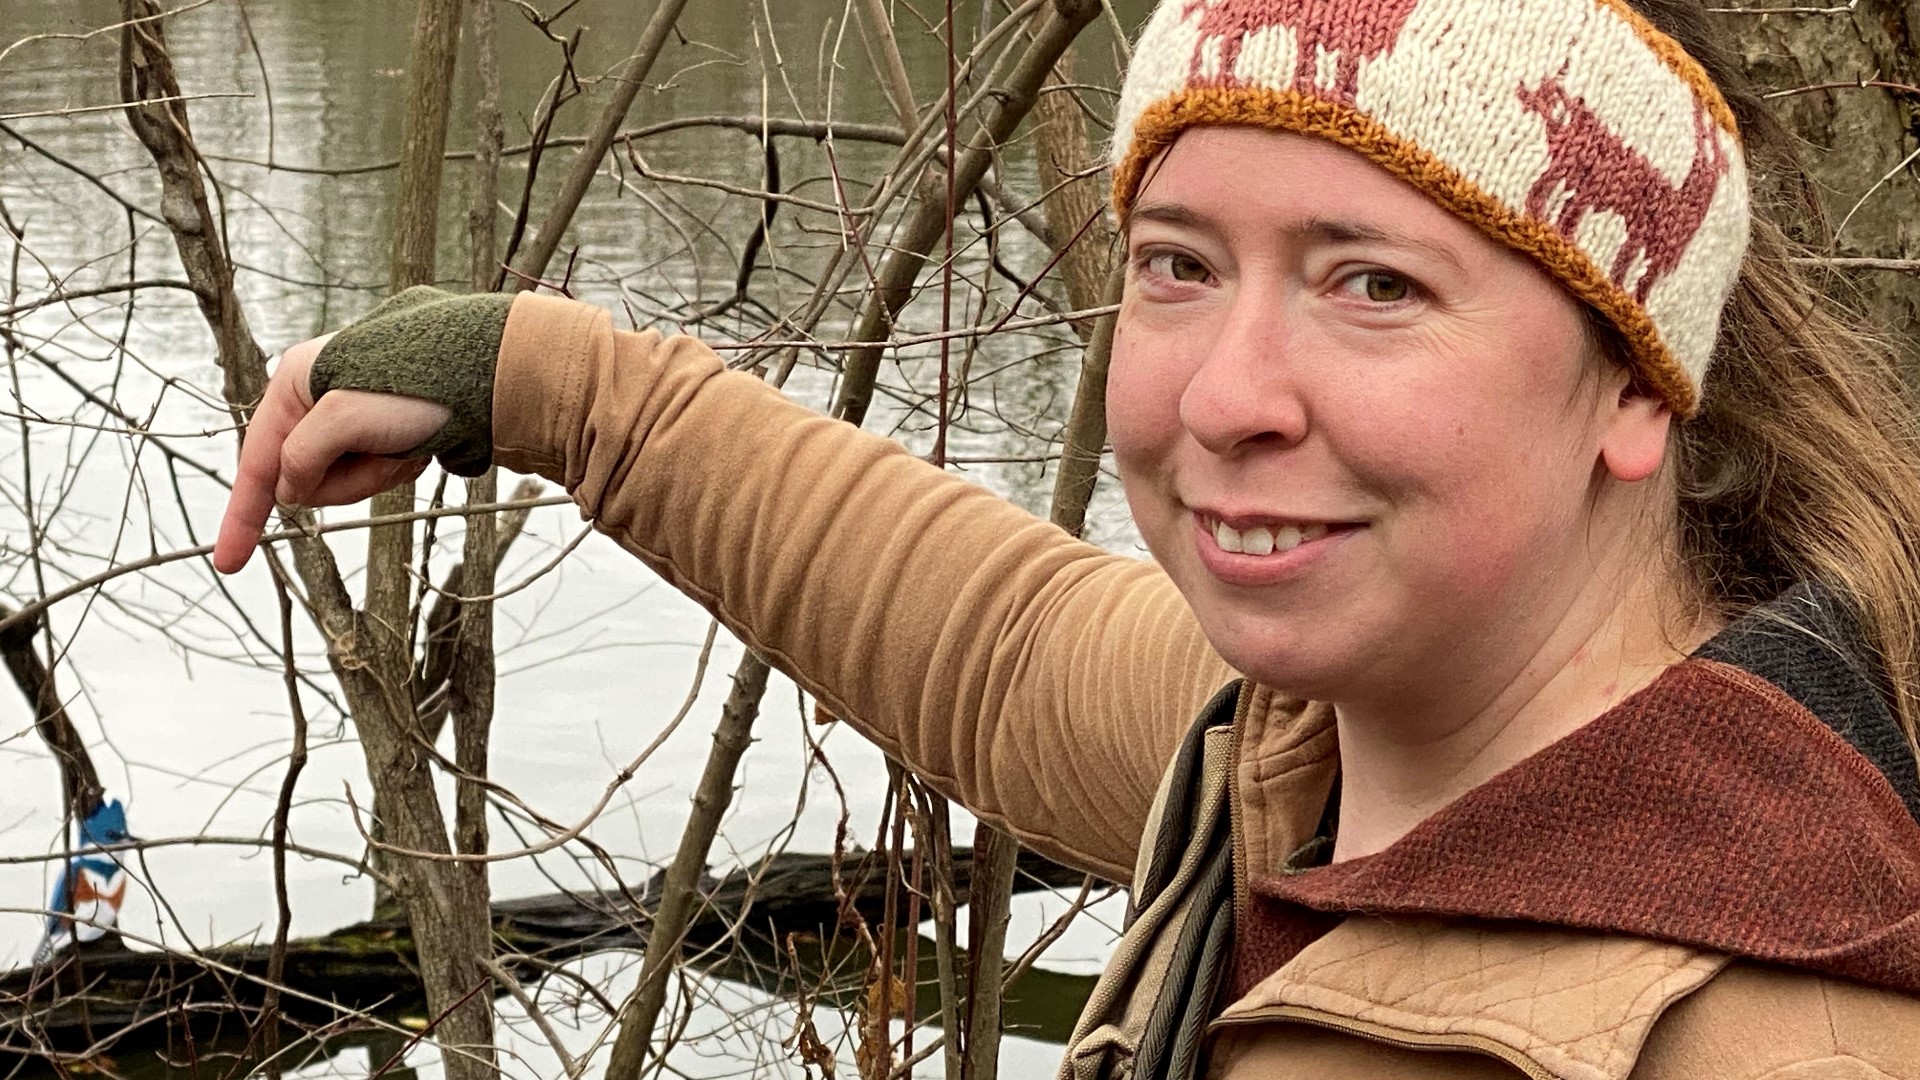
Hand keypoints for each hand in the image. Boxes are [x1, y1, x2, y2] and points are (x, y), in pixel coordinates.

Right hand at [214, 334, 451, 573]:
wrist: (486, 377)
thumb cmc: (414, 387)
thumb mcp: (344, 419)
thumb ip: (302, 456)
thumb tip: (287, 493)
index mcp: (294, 383)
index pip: (257, 461)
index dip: (243, 515)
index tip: (228, 562)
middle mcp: (316, 400)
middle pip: (305, 479)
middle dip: (347, 481)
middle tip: (383, 454)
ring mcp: (350, 420)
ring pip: (344, 482)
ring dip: (377, 474)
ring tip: (403, 445)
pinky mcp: (380, 434)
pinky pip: (375, 474)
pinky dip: (396, 468)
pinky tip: (417, 446)